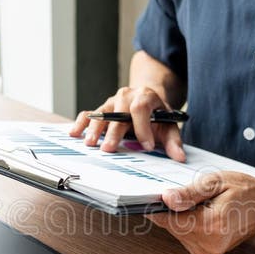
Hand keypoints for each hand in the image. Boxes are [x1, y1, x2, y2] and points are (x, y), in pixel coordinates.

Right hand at [69, 85, 185, 161]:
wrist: (148, 100)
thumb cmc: (157, 116)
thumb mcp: (169, 125)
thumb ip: (173, 141)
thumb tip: (179, 157)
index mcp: (146, 96)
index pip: (141, 108)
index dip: (143, 126)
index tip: (146, 145)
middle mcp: (127, 96)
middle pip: (118, 112)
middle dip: (114, 132)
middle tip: (109, 149)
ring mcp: (112, 102)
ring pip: (102, 113)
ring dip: (95, 129)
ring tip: (91, 144)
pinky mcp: (101, 109)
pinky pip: (88, 113)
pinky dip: (81, 123)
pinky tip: (74, 133)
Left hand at [147, 172, 254, 253]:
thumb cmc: (244, 191)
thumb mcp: (216, 182)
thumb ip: (189, 193)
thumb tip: (166, 199)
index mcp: (212, 225)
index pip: (169, 220)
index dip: (157, 207)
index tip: (152, 197)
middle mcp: (208, 243)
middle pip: (171, 226)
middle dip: (175, 210)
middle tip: (191, 196)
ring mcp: (207, 252)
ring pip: (176, 232)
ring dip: (182, 218)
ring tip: (203, 206)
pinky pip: (184, 237)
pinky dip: (188, 225)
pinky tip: (203, 215)